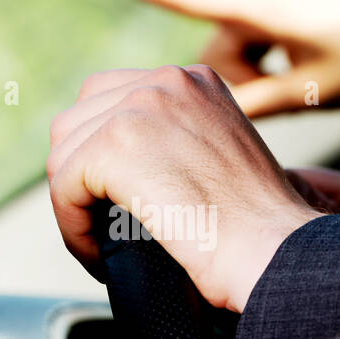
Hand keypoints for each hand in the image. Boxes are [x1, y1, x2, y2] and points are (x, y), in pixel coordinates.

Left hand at [47, 66, 322, 312]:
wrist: (277, 253)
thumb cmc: (259, 233)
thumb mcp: (218, 163)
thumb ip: (176, 146)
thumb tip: (123, 169)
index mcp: (193, 80)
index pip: (112, 99)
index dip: (99, 157)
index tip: (112, 206)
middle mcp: (167, 81)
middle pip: (79, 121)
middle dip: (79, 178)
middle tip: (101, 228)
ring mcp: (141, 107)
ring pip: (64, 154)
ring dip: (72, 205)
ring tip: (100, 246)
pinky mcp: (117, 144)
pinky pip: (62, 185)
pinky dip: (73, 229)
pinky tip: (100, 258)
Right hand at [89, 0, 339, 117]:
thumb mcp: (303, 94)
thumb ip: (247, 103)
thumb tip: (202, 111)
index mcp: (259, 7)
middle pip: (215, 51)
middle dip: (239, 82)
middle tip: (289, 95)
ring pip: (234, 53)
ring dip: (257, 78)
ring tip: (305, 84)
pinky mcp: (283, 7)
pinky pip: (255, 44)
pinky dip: (269, 66)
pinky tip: (308, 72)